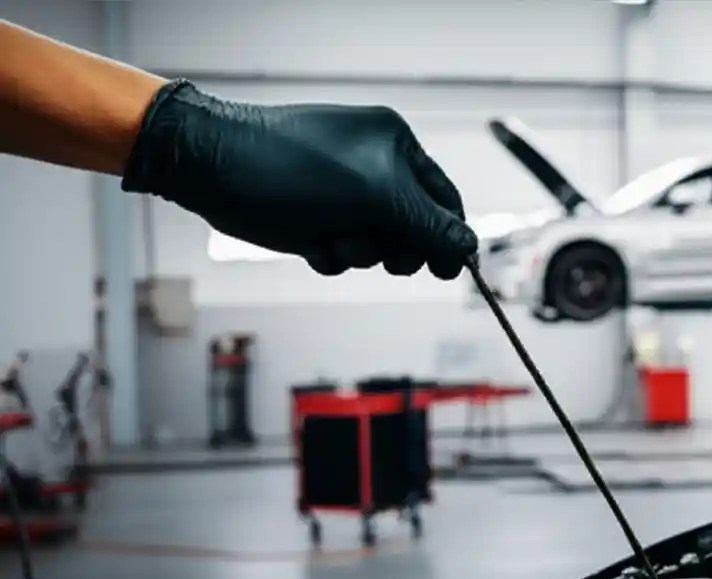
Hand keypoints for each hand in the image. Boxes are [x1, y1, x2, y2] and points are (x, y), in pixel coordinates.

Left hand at [122, 80, 475, 278]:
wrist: (211, 168)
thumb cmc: (293, 170)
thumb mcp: (374, 197)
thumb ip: (429, 226)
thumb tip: (470, 249)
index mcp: (396, 145)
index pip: (444, 198)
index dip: (448, 236)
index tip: (448, 270)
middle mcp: (374, 165)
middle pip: (415, 227)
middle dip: (395, 245)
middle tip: (385, 254)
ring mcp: (344, 192)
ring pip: (378, 244)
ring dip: (359, 251)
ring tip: (332, 238)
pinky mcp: (316, 216)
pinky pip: (344, 249)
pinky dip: (332, 254)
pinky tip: (311, 244)